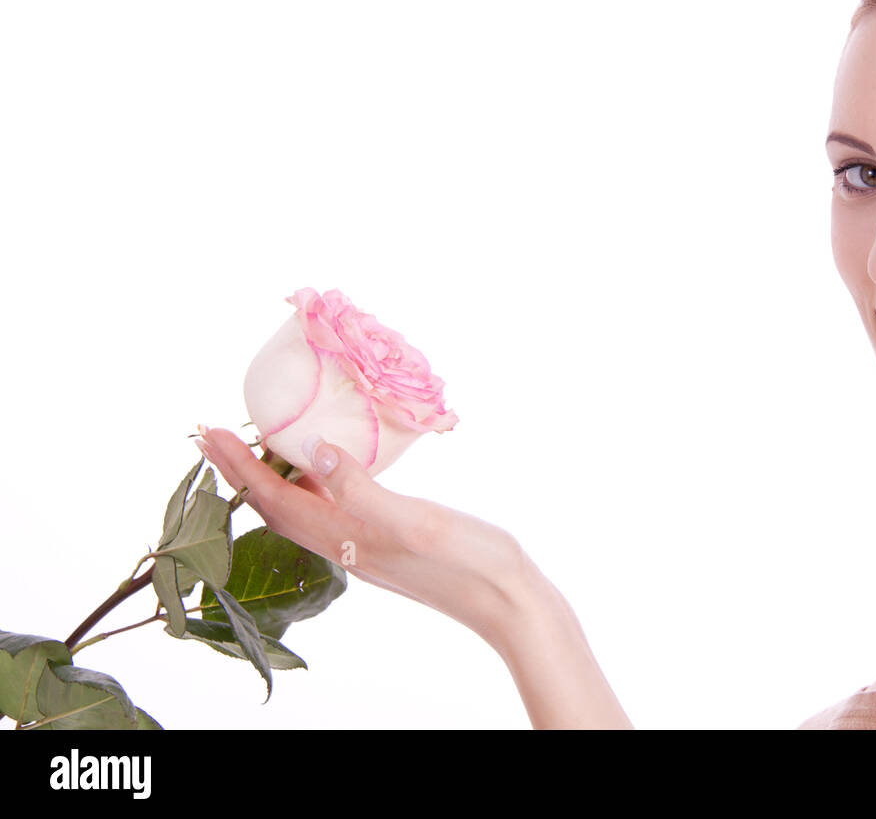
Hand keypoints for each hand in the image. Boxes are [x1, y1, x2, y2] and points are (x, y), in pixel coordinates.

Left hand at [194, 427, 537, 653]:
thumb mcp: (415, 519)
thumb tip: (309, 450)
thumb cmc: (470, 562)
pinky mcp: (390, 544)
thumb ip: (361, 489)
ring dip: (273, 481)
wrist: (510, 602)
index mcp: (348, 539)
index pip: (274, 500)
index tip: (207, 431)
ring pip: (303, 512)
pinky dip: (314, 485)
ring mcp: (368, 548)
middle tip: (216, 434)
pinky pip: (333, 511)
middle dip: (241, 473)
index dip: (236, 468)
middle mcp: (348, 546)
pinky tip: (327, 468)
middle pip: (277, 509)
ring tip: (259, 448)